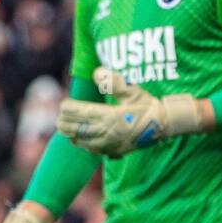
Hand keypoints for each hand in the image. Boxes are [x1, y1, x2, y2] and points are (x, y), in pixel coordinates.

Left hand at [56, 66, 204, 156]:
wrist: (164, 124)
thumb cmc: (147, 105)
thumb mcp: (133, 90)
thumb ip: (114, 81)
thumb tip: (96, 72)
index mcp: (112, 116)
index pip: (84, 113)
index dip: (71, 109)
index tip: (63, 104)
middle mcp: (109, 132)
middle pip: (81, 128)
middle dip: (66, 123)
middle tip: (58, 118)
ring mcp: (112, 143)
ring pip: (85, 141)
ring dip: (72, 135)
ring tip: (62, 128)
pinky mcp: (115, 150)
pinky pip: (94, 150)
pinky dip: (83, 145)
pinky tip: (76, 140)